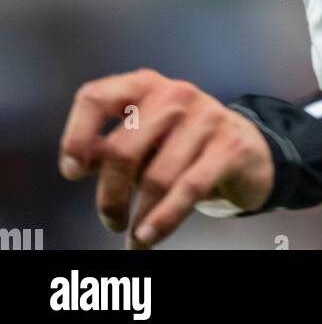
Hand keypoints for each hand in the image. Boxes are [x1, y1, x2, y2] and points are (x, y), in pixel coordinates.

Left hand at [58, 69, 274, 248]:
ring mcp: (205, 116)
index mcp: (144, 85)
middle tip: (111, 220)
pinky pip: (188, 189)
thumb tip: (77, 164)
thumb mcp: (145, 139)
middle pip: (122, 150)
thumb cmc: (182, 145)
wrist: (246, 149)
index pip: (96, 98)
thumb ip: (112, 146)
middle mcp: (174, 94)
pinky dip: (162, 220)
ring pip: (155, 177)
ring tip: (135, 238)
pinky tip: (149, 237)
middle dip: (109, 196)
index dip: (76, 136)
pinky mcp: (229, 145)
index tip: (72, 172)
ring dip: (139, 217)